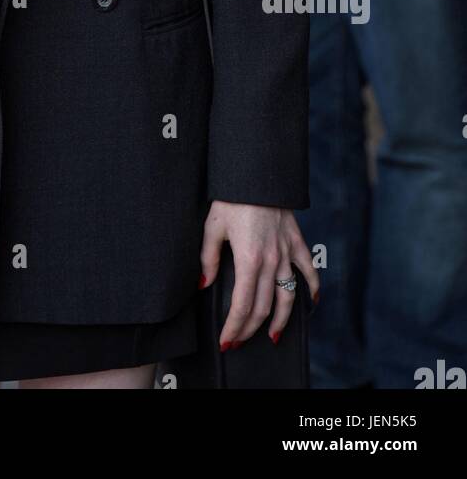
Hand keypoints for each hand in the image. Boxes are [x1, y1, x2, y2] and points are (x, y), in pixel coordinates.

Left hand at [200, 200, 319, 348]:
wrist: (257, 173)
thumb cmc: (231, 199)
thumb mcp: (212, 227)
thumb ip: (208, 259)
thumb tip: (203, 286)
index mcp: (248, 260)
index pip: (242, 306)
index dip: (234, 328)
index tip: (227, 341)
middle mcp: (271, 261)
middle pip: (264, 308)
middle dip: (250, 329)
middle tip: (239, 341)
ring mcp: (287, 253)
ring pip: (288, 297)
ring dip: (281, 321)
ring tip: (273, 336)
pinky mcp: (297, 242)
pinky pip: (309, 270)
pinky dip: (312, 289)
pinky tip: (311, 302)